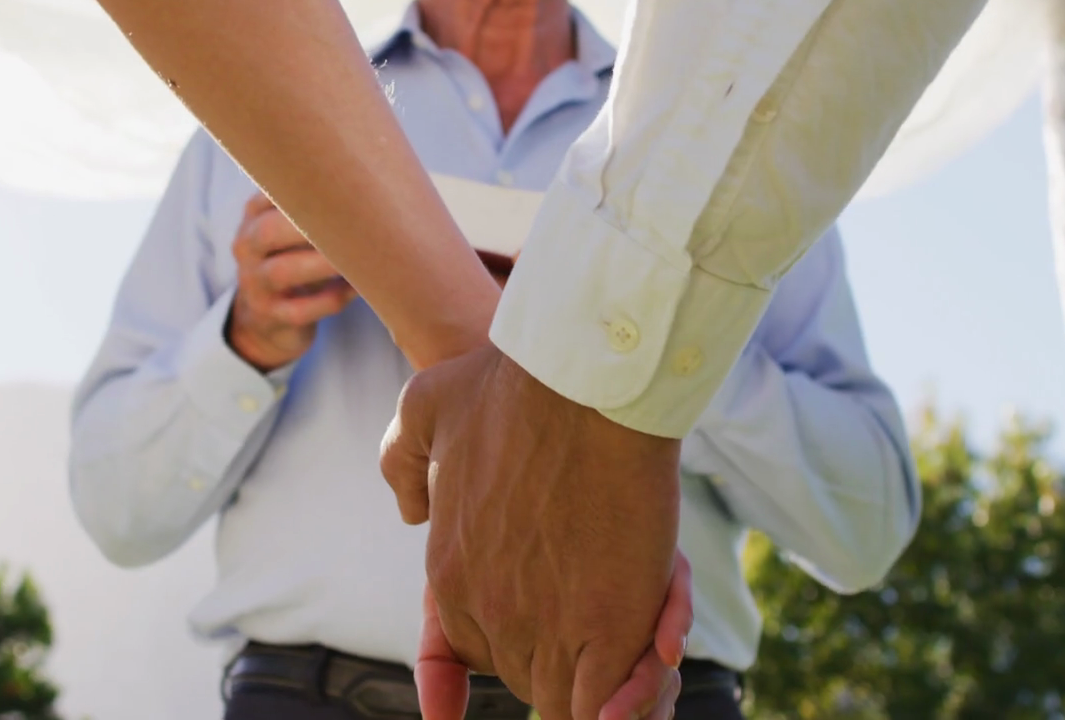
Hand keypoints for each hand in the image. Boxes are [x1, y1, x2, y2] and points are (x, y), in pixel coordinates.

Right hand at [227, 194, 356, 370]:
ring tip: (358, 260)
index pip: (270, 195)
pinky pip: (299, 311)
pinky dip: (330, 300)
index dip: (304, 192)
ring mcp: (255, 284)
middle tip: (354, 223)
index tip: (345, 186)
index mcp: (254, 218)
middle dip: (310, 227)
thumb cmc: (294, 260)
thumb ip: (318, 206)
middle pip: (269, 232)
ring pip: (282, 272)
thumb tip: (373, 180)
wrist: (265, 318)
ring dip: (323, 265)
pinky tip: (354, 291)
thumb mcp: (293, 231)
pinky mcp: (269, 316)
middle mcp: (247, 248)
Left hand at [381, 342, 685, 719]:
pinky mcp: (612, 625)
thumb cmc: (506, 385)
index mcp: (450, 576)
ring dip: (616, 685)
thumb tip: (415, 512)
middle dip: (571, 662)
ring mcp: (548, 625)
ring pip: (578, 697)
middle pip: (530, 674)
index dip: (522, 637)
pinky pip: (617, 693)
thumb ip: (404, 462)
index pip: (475, 650)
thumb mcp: (424, 409)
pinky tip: (659, 655)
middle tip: (614, 635)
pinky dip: (638, 690)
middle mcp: (490, 613)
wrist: (574, 376)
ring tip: (649, 651)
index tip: (553, 620)